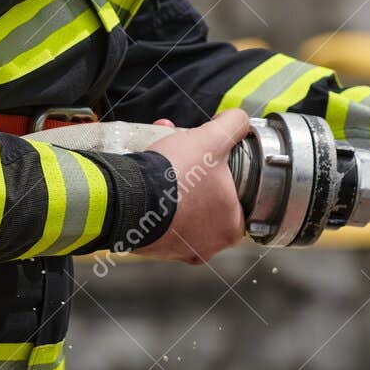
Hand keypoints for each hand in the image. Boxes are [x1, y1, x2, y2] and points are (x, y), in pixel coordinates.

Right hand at [134, 110, 250, 263]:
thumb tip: (239, 119)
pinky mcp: (154, 247)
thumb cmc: (176, 176)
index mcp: (231, 227)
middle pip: (209, 203)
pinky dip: (157, 202)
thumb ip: (234, 125)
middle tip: (186, 158)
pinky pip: (161, 221)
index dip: (228, 178)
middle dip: (198, 176)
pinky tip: (150, 182)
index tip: (214, 165)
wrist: (130, 197)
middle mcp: (208, 246)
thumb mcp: (213, 139)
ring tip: (164, 161)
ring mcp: (179, 250)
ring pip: (184, 211)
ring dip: (176, 186)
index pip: (239, 203)